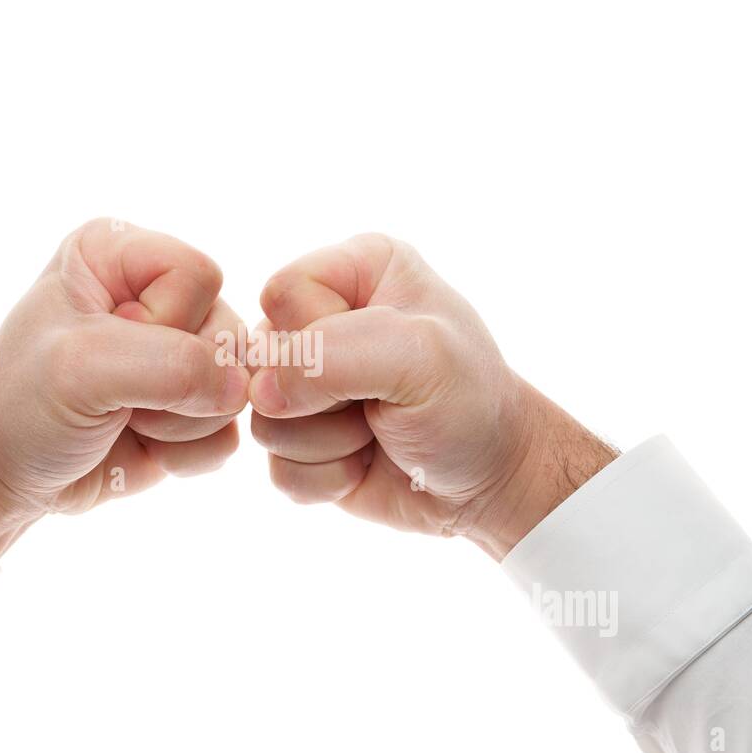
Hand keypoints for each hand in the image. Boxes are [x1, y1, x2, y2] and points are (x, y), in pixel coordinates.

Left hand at [0, 218, 249, 555]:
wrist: (7, 476)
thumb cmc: (24, 407)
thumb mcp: (81, 369)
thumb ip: (171, 366)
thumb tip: (241, 390)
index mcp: (122, 253)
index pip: (198, 274)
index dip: (165, 323)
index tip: (104, 347)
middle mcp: (158, 293)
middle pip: (229, 332)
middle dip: (174, 384)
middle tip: (115, 397)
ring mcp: (182, 351)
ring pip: (237, 386)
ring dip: (181, 423)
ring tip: (124, 421)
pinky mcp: (194, 405)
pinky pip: (231, 430)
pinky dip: (188, 452)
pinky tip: (141, 444)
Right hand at [248, 233, 615, 558]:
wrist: (491, 481)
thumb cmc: (470, 405)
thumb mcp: (420, 357)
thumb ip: (331, 356)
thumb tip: (260, 394)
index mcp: (354, 270)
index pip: (283, 292)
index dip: (320, 335)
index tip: (383, 357)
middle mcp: (321, 319)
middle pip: (261, 358)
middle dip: (324, 398)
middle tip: (382, 402)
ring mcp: (306, 382)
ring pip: (261, 419)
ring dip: (328, 442)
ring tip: (377, 432)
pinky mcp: (300, 438)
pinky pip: (274, 466)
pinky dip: (326, 477)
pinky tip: (365, 463)